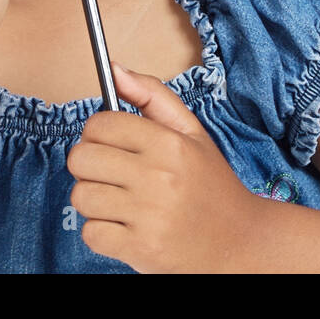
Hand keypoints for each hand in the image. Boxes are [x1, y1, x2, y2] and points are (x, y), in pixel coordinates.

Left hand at [66, 61, 263, 272]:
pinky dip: (100, 231)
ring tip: (118, 200)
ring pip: (81, 196)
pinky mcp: (140, 249)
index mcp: (170, 144)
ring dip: (93, 199)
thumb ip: (152, 95)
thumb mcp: (191, 132)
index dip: (96, 132)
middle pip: (81, 159)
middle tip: (109, 172)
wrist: (238, 241)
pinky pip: (90, 233)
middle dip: (89, 164)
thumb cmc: (210, 184)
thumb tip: (114, 69)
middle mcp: (159, 177)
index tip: (108, 142)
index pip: (100, 124)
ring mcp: (149, 215)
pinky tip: (123, 225)